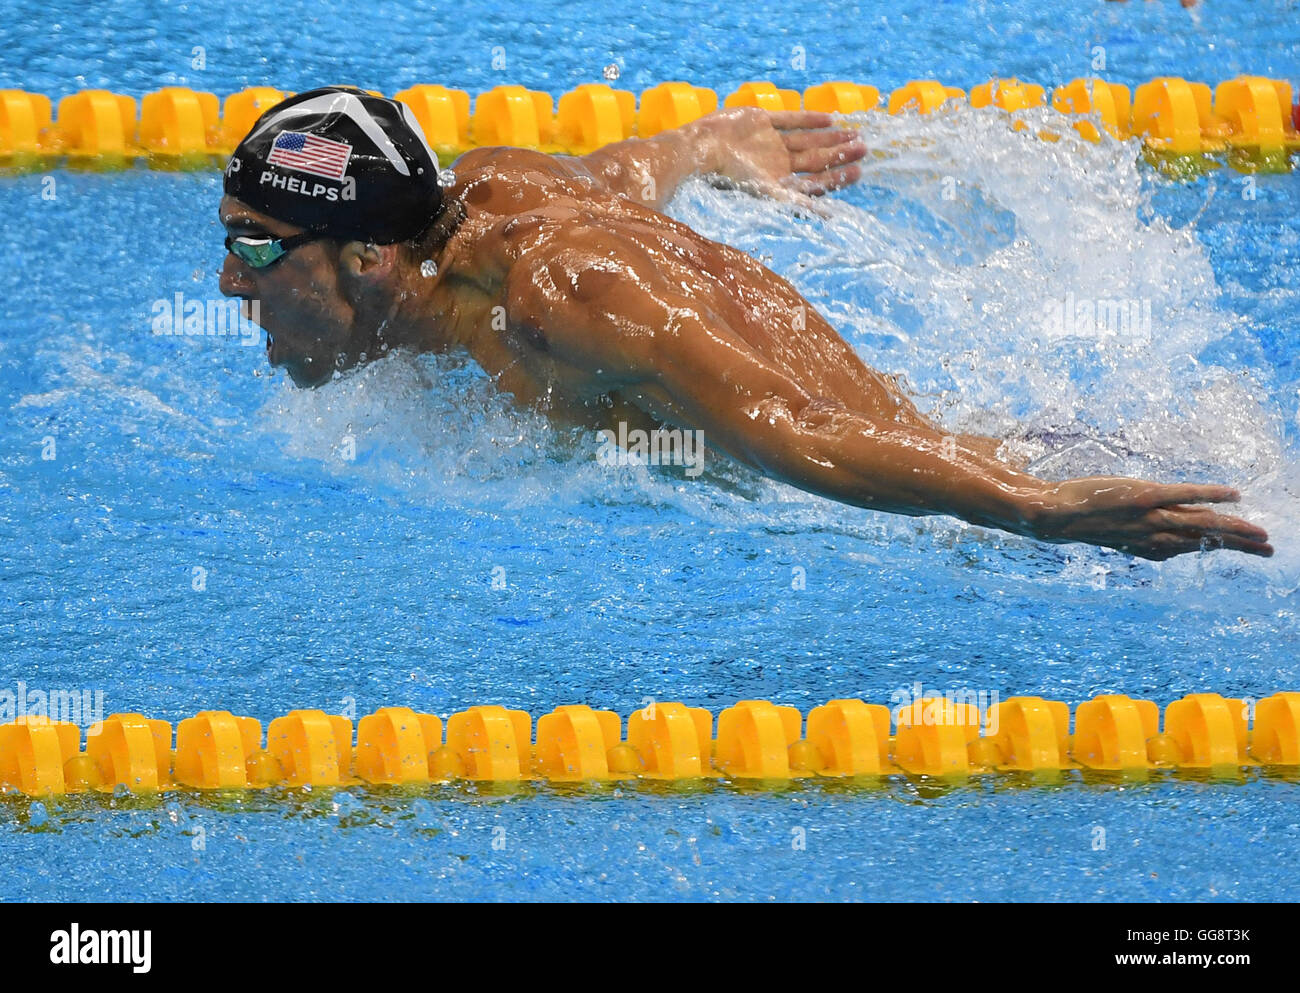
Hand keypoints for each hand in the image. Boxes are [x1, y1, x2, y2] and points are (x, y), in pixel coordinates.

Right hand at [691, 107, 865, 203]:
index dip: (836, 177)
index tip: (859, 171)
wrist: (702, 150)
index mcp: (777, 184)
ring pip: (807, 139)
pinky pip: (789, 119)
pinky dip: (809, 119)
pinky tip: (830, 119)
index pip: (813, 182)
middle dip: (839, 154)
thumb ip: (799, 203)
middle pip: (815, 160)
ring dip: (830, 138)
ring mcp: (769, 142)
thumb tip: (831, 219)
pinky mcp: (760, 120)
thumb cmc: (731, 177)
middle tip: (865, 148)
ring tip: (855, 134)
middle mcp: (776, 164)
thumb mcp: (769, 194)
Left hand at [1029, 477, 1272, 559]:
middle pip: (1206, 539)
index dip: (1223, 548)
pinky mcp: (1145, 496)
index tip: (1250, 550)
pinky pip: (1185, 494)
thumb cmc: (1082, 520)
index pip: (1195, 546)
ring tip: (1262, 535)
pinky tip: (1234, 494)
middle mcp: (1156, 534)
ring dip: (1236, 528)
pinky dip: (1211, 494)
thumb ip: (1144, 533)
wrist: (1054, 516)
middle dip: (1239, 545)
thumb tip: (1165, 540)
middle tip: (1269, 549)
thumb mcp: (1117, 532)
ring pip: (1203, 523)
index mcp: (1150, 546)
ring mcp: (1152, 516)